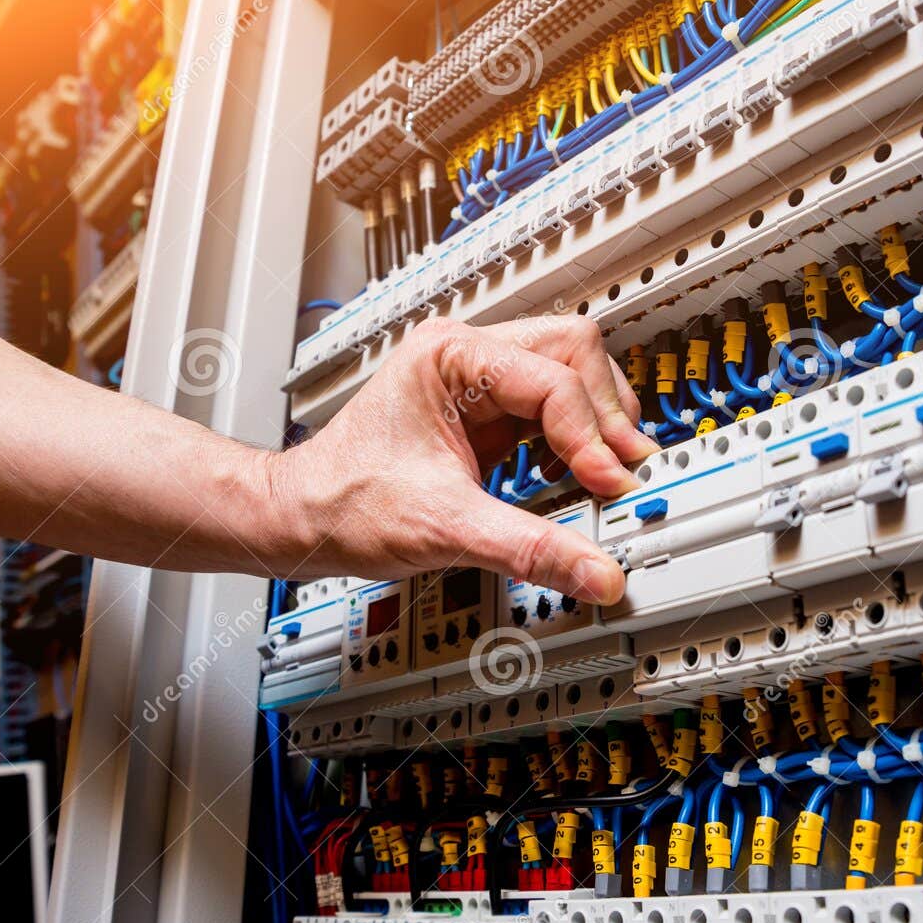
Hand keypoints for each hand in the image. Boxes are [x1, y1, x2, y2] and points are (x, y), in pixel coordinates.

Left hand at [273, 314, 657, 603]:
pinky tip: (570, 475)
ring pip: (571, 372)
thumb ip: (529, 550)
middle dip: (605, 411)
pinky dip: (574, 439)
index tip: (608, 484)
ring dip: (595, 422)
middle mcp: (468, 356)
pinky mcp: (485, 413)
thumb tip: (595, 572)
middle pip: (575, 350)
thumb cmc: (343, 503)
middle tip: (622, 468)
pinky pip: (553, 409)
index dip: (590, 435)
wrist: (300, 520)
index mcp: (451, 356)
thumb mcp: (446, 530)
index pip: (555, 379)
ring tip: (602, 473)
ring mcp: (478, 382)